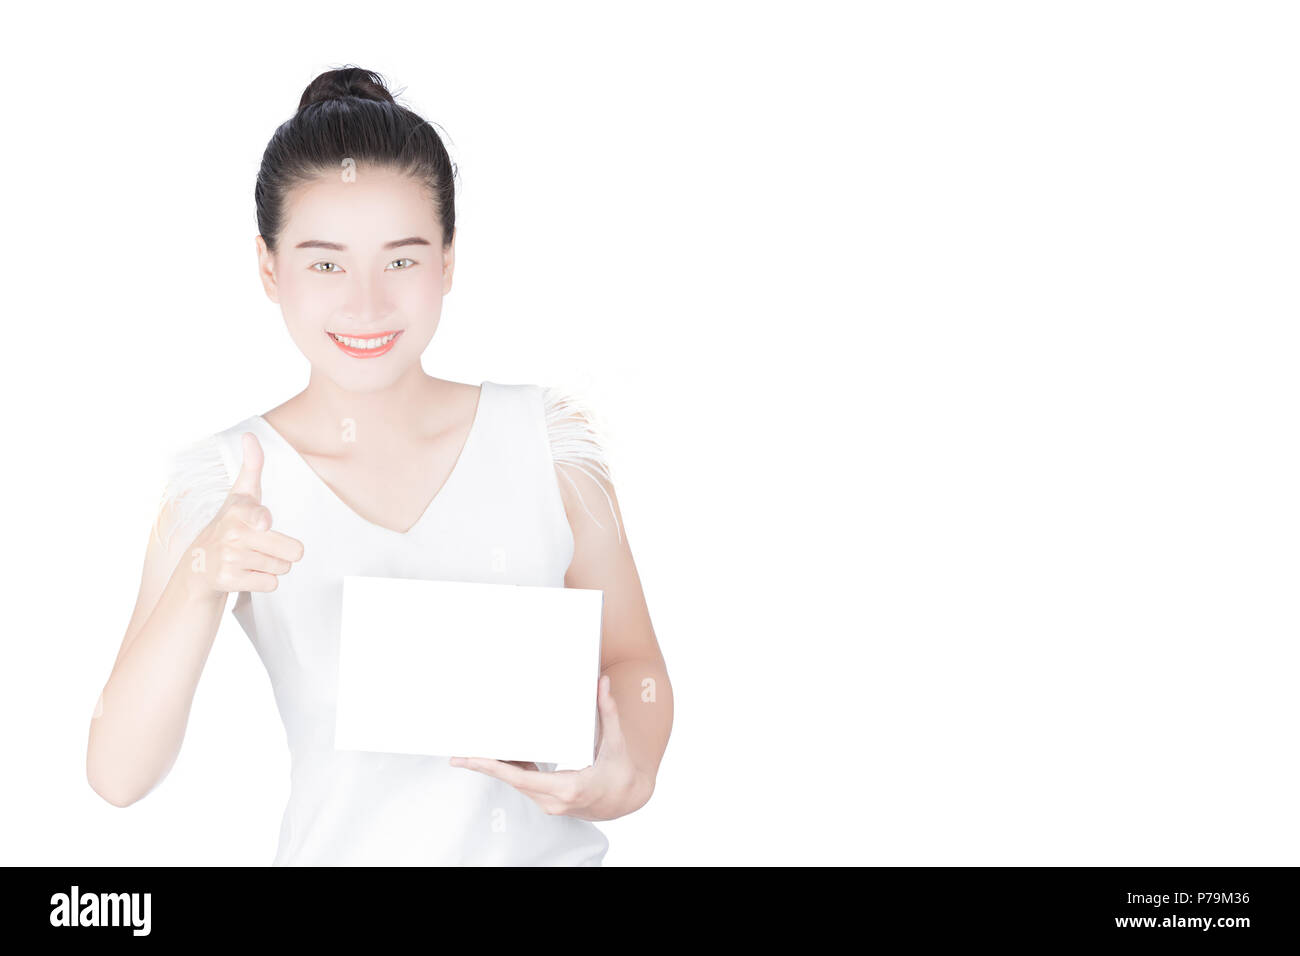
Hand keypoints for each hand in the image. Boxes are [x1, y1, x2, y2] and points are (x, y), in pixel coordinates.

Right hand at [185, 432, 304, 594]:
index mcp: (238, 510)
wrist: (200, 563)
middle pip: (293, 550)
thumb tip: (249, 435)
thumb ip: (252, 466)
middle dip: (285, 551)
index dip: (260, 520)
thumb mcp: (241, 495)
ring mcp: (229, 558)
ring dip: (272, 566)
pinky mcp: (228, 581)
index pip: (256, 515)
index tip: (262, 523)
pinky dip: (263, 582)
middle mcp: (231, 534)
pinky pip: (271, 584)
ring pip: (282, 568)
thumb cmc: (232, 524)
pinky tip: (245, 573)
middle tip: (263, 545)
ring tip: (251, 558)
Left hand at [449, 674, 651, 820]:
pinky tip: (502, 757)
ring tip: (474, 752)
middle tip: (460, 754)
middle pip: (512, 780)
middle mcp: (555, 800)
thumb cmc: (622, 771)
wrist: (629, 798)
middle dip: (486, 765)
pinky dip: (512, 770)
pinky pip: (526, 785)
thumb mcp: (615, 742)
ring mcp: (551, 804)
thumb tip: (602, 684)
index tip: (472, 760)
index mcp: (568, 787)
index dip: (494, 767)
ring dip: (497, 768)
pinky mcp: (551, 801)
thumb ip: (607, 711)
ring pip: (517, 783)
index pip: (521, 778)